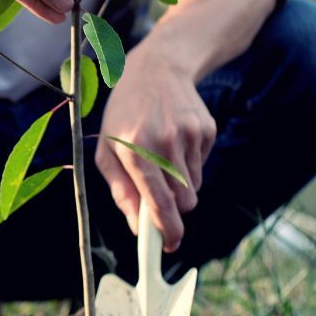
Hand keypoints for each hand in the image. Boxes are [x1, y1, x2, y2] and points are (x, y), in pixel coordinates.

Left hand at [94, 46, 215, 251]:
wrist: (157, 69)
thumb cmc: (124, 115)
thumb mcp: (108, 150)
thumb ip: (121, 190)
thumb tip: (137, 226)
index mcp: (135, 149)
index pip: (158, 201)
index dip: (166, 229)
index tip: (169, 245)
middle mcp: (165, 143)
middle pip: (184, 202)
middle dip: (174, 209)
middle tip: (160, 198)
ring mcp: (189, 135)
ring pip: (194, 187)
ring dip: (180, 185)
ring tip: (162, 158)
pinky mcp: (206, 130)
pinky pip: (202, 167)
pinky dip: (190, 164)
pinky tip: (175, 141)